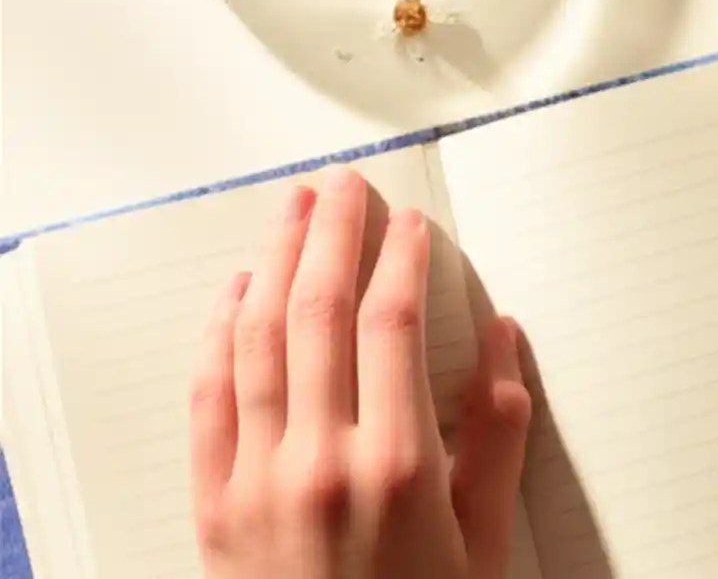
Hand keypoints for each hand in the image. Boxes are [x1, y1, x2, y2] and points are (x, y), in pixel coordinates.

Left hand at [188, 167, 531, 578]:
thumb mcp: (482, 543)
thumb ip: (496, 438)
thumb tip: (500, 342)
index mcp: (397, 468)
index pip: (391, 326)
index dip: (401, 260)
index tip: (410, 225)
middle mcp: (319, 461)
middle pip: (319, 312)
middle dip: (332, 234)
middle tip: (344, 184)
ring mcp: (255, 479)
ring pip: (257, 338)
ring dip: (275, 261)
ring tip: (292, 208)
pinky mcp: (211, 502)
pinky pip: (208, 395)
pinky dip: (216, 332)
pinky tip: (233, 290)